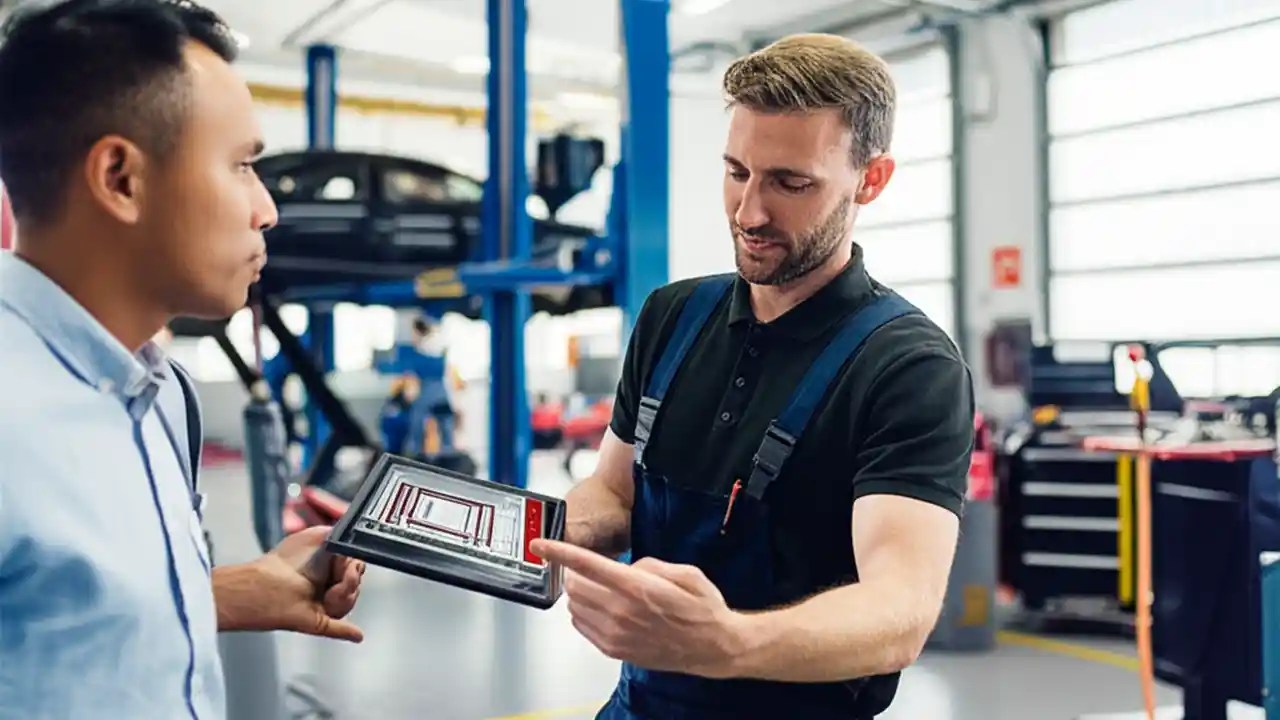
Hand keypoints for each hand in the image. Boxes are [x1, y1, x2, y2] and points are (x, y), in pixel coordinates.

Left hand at [217, 526, 365, 641]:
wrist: (270, 584)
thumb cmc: (287, 559)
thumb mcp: (320, 535)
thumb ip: (343, 538)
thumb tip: (357, 552)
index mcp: (325, 564)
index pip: (355, 567)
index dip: (355, 565)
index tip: (351, 563)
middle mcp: (323, 584)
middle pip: (355, 586)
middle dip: (350, 580)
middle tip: (340, 574)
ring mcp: (321, 604)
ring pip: (349, 603)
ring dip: (342, 595)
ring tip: (328, 593)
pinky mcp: (318, 622)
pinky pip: (339, 629)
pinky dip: (349, 632)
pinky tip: (357, 635)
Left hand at [530, 539, 744, 677]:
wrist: (713, 647)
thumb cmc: (702, 609)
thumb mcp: (684, 572)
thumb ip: (648, 563)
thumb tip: (625, 566)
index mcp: (636, 587)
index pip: (585, 564)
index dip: (557, 551)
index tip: (539, 544)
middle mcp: (621, 612)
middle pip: (573, 585)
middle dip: (575, 571)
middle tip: (591, 568)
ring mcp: (615, 635)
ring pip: (574, 606)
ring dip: (581, 593)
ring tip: (603, 589)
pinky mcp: (615, 650)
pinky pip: (582, 626)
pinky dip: (585, 613)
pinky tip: (605, 608)